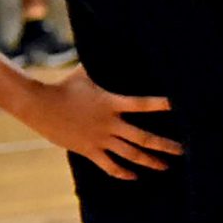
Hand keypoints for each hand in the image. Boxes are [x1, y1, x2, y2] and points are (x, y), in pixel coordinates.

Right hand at [18, 69, 179, 179]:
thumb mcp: (83, 74)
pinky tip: (134, 176)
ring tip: (166, 166)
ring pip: (130, 155)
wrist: (37, 105)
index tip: (182, 107)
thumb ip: (100, 67)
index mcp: (110, 103)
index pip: (143, 104)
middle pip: (143, 139)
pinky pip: (110, 166)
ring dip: (150, 162)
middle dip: (166, 146)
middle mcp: (109, 124)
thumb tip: (109, 47)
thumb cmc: (61, 86)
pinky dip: (123, 172)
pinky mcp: (88, 149)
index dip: (163, 104)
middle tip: (184, 151)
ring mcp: (99, 139)